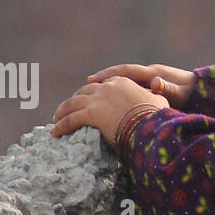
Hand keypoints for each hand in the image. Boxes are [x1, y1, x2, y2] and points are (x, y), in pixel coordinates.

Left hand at [51, 75, 166, 149]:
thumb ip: (154, 96)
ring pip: (72, 103)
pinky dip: (61, 125)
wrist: (152, 124)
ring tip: (56, 120)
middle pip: (84, 91)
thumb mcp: (159, 101)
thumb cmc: (158, 116)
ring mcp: (97, 99)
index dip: (94, 91)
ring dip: (62, 112)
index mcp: (123, 82)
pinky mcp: (91, 113)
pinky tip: (56, 132)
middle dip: (75, 100)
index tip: (89, 98)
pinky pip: (71, 120)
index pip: (103, 84)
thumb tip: (158, 95)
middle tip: (68, 109)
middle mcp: (108, 87)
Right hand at [88, 63, 196, 110]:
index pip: (126, 72)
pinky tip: (107, 105)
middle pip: (120, 77)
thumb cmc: (192, 93)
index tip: (92, 80)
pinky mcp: (151, 89)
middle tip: (82, 90)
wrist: (203, 91)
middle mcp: (148, 75)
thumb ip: (168, 88)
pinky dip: (118, 95)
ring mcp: (149, 81)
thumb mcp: (181, 92)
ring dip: (107, 89)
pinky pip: (130, 91)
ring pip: (123, 84)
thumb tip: (156, 82)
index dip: (108, 75)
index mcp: (153, 74)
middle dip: (102, 82)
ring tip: (88, 98)